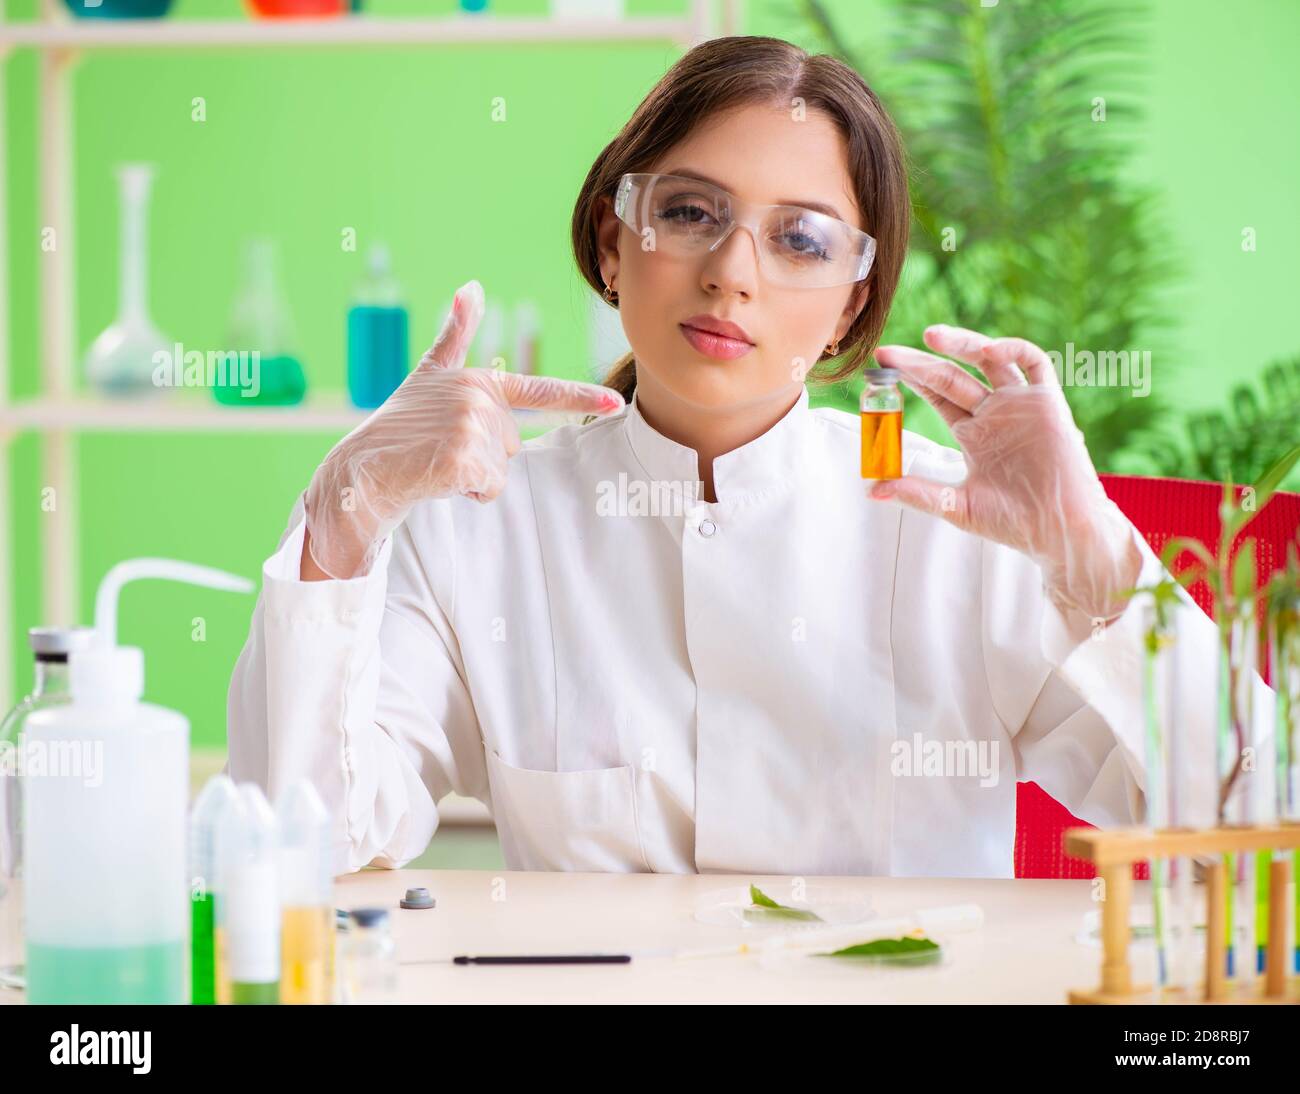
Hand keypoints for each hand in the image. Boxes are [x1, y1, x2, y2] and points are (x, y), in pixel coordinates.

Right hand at [304, 280, 624, 578]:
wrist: (362, 468)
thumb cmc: (401, 424)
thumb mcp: (430, 374)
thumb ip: (456, 334)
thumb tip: (471, 285)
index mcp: (479, 381)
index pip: (540, 390)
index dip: (582, 397)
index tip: (616, 402)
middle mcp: (478, 398)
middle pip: (512, 446)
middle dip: (482, 457)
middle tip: (442, 447)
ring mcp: (470, 426)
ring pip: (500, 470)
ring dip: (472, 476)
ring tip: (436, 460)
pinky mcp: (461, 457)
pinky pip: (488, 488)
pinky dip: (465, 492)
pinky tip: (436, 477)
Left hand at [870, 324, 1140, 621]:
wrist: (1060, 531)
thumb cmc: (1013, 523)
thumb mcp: (955, 505)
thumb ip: (917, 493)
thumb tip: (873, 490)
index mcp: (972, 432)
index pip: (936, 395)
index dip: (910, 379)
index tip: (881, 369)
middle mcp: (994, 413)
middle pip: (952, 376)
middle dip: (921, 362)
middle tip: (888, 354)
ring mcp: (1020, 405)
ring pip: (989, 360)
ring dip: (962, 344)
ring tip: (931, 336)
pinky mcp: (1048, 403)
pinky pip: (1035, 364)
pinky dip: (1013, 350)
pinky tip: (988, 350)